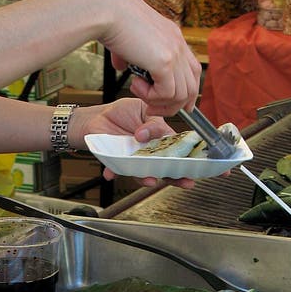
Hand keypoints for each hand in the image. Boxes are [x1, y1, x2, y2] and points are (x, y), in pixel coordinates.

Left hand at [71, 99, 196, 189]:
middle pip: (164, 168)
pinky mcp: (118, 162)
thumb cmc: (122, 112)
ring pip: (142, 173)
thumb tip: (152, 134)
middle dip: (175, 177)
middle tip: (185, 182)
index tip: (193, 167)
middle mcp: (147, 153)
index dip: (185, 160)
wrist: (97, 118)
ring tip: (150, 180)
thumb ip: (153, 123)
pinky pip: (117, 170)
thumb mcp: (142, 109)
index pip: (175, 150)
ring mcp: (134, 159)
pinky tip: (110, 173)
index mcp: (159, 139)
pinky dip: (113, 172)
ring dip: (145, 178)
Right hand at [86, 0, 201, 116]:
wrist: (107, 11)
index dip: (186, 92)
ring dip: (159, 101)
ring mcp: (174, 52)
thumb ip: (129, 56)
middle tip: (150, 108)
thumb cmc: (111, 21)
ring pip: (181, 94)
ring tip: (138, 91)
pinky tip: (134, 84)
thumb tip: (123, 66)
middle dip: (173, 105)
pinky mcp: (165, 61)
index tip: (173, 105)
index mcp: (173, 36)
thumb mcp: (126, 42)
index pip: (192, 70)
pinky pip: (167, 93)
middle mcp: (178, 43)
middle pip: (192, 87)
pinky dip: (151, 96)